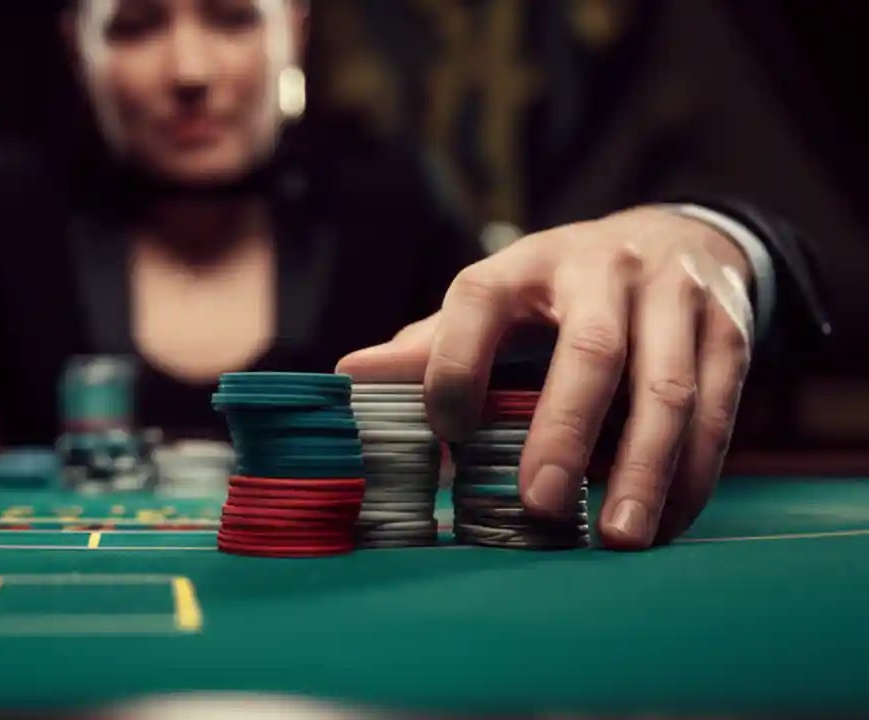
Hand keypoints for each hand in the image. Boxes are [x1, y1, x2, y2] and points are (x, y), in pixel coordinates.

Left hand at [337, 207, 753, 548]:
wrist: (676, 235)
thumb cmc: (561, 287)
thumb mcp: (497, 299)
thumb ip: (432, 344)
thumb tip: (348, 376)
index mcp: (524, 264)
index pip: (477, 301)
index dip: (454, 365)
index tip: (444, 431)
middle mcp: (600, 271)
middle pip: (589, 350)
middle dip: (565, 430)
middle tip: (540, 503)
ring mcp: (672, 297)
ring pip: (666, 387)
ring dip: (645, 469)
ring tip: (620, 536)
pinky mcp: (729, 328)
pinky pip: (718, 407)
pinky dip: (692, 471)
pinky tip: (666, 519)